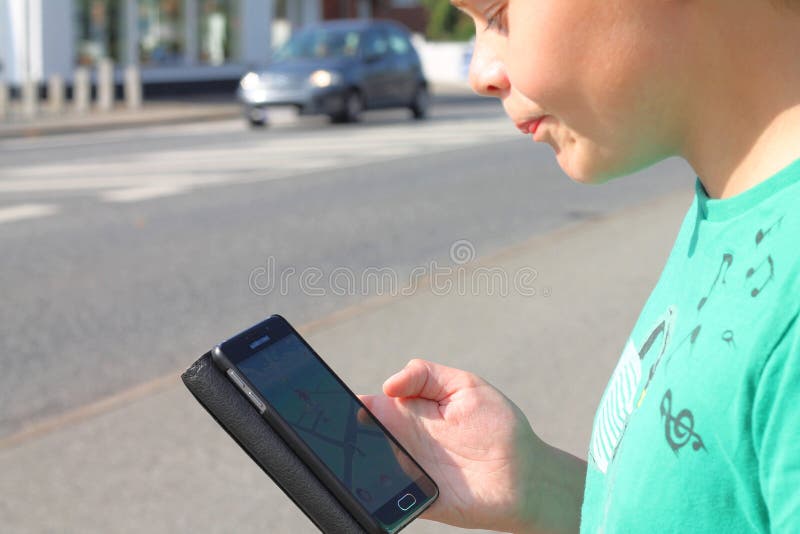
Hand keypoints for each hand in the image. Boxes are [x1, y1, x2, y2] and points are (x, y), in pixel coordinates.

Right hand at [359, 359, 544, 532]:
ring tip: (357, 453)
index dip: (351, 402)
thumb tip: (388, 385)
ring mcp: (410, 471)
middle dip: (347, 431)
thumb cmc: (498, 427)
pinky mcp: (417, 500)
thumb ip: (426, 375)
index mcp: (411, 411)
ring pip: (368, 467)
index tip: (337, 400)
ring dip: (359, 461)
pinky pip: (387, 500)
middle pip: (363, 435)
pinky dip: (378, 493)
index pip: (371, 405)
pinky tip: (380, 483)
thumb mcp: (466, 386)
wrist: (527, 476)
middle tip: (341, 426)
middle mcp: (405, 441)